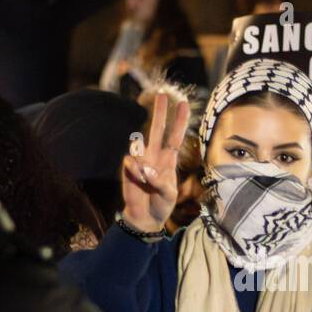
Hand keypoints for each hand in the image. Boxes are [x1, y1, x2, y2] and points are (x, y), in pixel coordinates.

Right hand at [120, 91, 189, 230]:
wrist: (145, 217)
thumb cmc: (161, 205)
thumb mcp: (169, 195)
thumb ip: (161, 181)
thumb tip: (147, 170)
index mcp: (168, 160)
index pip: (175, 136)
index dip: (179, 120)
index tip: (183, 103)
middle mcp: (155, 156)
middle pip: (157, 129)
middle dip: (160, 112)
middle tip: (161, 94)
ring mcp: (141, 161)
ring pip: (140, 146)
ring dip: (145, 164)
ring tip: (147, 183)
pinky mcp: (128, 168)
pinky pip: (131, 162)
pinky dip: (136, 173)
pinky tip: (139, 183)